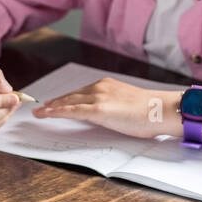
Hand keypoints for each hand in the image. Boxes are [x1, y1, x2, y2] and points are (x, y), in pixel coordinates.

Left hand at [32, 78, 181, 138]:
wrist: (162, 110)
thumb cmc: (150, 112)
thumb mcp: (126, 105)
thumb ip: (112, 107)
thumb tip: (102, 116)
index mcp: (107, 85)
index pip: (80, 93)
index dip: (65, 99)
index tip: (54, 102)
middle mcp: (100, 88)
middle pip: (71, 96)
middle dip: (54, 102)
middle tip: (41, 107)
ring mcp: (98, 97)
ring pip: (68, 102)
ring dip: (51, 107)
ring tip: (39, 112)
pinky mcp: (99, 109)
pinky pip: (72, 111)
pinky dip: (56, 112)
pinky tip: (46, 114)